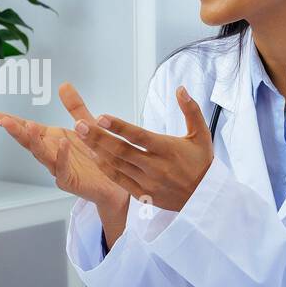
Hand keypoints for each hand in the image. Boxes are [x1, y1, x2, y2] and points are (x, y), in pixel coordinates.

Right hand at [0, 82, 128, 212]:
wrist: (113, 184)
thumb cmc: (96, 157)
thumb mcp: (87, 125)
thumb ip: (75, 106)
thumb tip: (63, 84)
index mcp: (51, 139)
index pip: (25, 128)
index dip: (7, 121)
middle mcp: (51, 153)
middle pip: (29, 141)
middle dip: (16, 130)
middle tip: (3, 120)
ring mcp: (58, 168)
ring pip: (42, 155)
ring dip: (34, 142)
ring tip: (28, 127)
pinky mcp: (70, 180)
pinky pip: (64, 168)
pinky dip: (62, 156)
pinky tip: (62, 142)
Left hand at [74, 85, 213, 211]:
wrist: (206, 198)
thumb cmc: (202, 163)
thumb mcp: (202, 135)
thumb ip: (191, 110)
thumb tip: (180, 88)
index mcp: (168, 150)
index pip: (139, 136)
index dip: (119, 127)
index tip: (101, 116)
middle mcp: (156, 167)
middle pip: (122, 150)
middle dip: (99, 137)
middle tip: (80, 124)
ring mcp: (148, 182)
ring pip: (117, 165)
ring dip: (97, 150)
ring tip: (81, 136)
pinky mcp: (143, 194)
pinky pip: (119, 180)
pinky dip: (105, 168)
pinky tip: (93, 155)